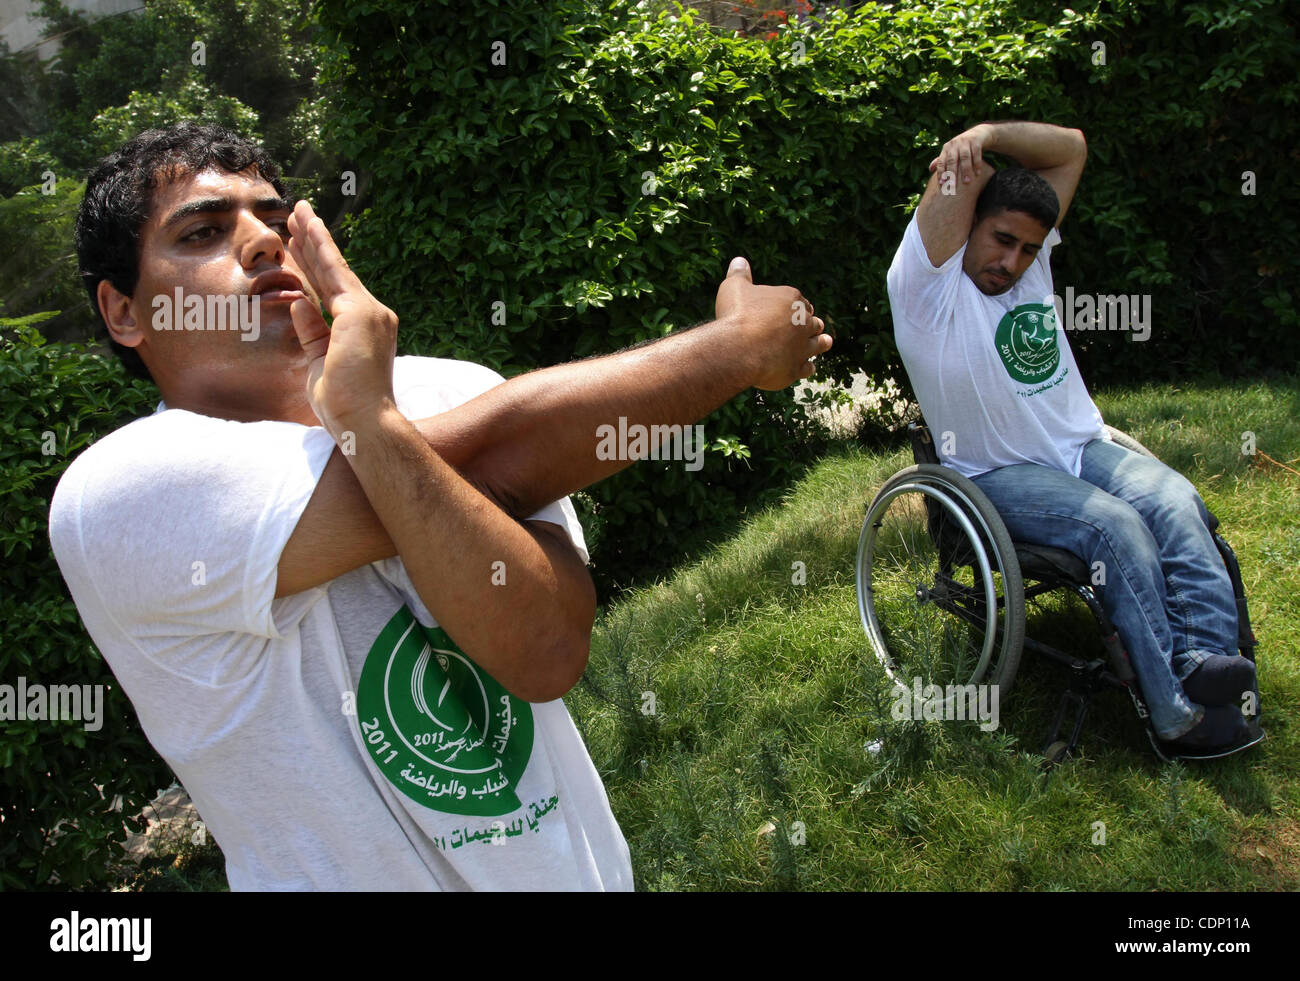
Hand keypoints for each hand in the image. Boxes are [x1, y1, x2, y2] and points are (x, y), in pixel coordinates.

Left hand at [286, 199, 398, 437]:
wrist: (363, 423)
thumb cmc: (343, 404)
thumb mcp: (318, 362)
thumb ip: (312, 331)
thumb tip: (299, 301)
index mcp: (363, 328)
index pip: (333, 290)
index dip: (314, 265)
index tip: (299, 243)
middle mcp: (372, 314)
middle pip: (335, 272)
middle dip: (314, 242)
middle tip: (297, 214)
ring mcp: (369, 311)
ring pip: (334, 267)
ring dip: (313, 237)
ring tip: (297, 212)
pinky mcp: (360, 312)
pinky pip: (333, 274)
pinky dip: (318, 249)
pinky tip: (304, 230)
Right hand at [714, 257, 831, 390]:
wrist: (739, 348)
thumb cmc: (736, 315)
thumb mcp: (733, 287)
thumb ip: (739, 274)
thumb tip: (739, 260)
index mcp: (791, 299)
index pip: (801, 301)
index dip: (798, 307)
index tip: (795, 311)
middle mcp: (803, 322)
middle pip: (813, 321)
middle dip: (811, 324)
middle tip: (811, 327)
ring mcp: (802, 347)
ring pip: (819, 343)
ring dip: (821, 343)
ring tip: (825, 342)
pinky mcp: (796, 368)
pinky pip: (808, 368)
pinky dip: (809, 367)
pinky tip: (809, 367)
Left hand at [927, 124, 993, 185]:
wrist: (978, 133)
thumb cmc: (962, 146)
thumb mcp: (951, 151)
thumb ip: (941, 160)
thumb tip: (930, 169)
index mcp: (946, 148)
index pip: (941, 162)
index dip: (941, 173)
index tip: (942, 184)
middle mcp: (954, 144)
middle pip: (952, 160)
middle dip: (952, 174)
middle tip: (952, 186)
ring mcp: (965, 142)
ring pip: (965, 157)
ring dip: (966, 170)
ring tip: (967, 182)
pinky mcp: (976, 141)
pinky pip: (976, 153)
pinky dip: (977, 164)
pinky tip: (978, 173)